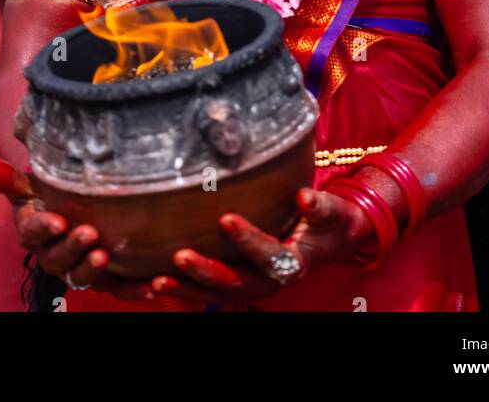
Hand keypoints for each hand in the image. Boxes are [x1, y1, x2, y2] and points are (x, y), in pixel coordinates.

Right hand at [0, 156, 159, 300]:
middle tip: (89, 233)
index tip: (57, 221)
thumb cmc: (46, 197)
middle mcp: (53, 256)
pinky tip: (151, 284)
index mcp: (34, 234)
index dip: (45, 228)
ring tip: (107, 254)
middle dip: (73, 248)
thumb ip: (7, 178)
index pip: (34, 233)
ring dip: (95, 269)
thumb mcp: (27, 187)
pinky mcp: (104, 277)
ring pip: (83, 276)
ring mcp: (78, 268)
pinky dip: (134, 290)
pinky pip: (118, 289)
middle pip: (59, 259)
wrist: (68, 215)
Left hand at [149, 185, 374, 303]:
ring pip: (217, 293)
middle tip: (179, 256)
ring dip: (188, 288)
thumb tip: (305, 196)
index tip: (225, 218)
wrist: (332, 240)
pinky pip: (209, 290)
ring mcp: (252, 283)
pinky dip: (185, 288)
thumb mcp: (332, 212)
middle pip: (235, 283)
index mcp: (293, 263)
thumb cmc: (330, 222)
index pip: (269, 255)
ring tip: (158, 280)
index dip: (248, 240)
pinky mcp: (239, 279)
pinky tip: (155, 280)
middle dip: (206, 272)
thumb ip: (321, 206)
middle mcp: (270, 279)